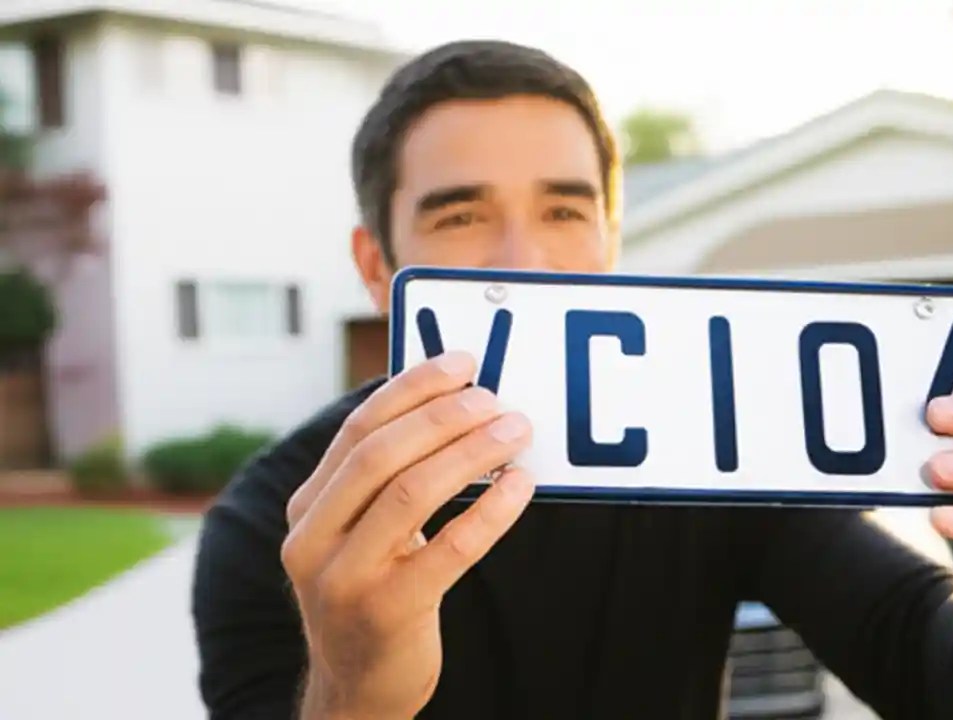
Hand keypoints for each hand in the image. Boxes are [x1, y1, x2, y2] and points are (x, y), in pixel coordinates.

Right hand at [280, 351, 534, 718]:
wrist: (357, 687)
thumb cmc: (373, 591)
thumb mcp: (359, 533)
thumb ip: (384, 479)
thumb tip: (455, 403)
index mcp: (306, 507)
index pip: (357, 429)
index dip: (411, 389)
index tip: (461, 363)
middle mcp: (312, 538)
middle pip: (379, 455)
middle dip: (444, 417)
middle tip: (496, 399)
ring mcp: (344, 578)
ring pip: (411, 494)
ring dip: (472, 454)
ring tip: (516, 432)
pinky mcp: (386, 612)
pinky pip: (448, 549)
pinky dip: (490, 510)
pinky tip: (521, 486)